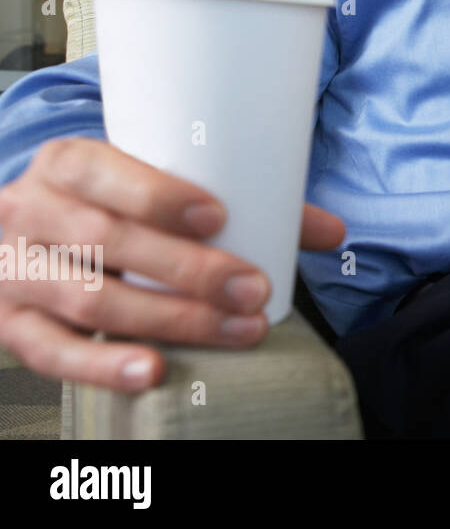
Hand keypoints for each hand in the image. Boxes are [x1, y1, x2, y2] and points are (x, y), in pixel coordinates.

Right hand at [0, 137, 345, 393]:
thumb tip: (332, 232)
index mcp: (66, 164)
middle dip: (188, 268)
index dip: (156, 194)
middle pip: (106, 241)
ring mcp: (15, 272)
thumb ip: (243, 203)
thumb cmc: (112, 209)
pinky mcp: (12, 325)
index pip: (100, 171)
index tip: (218, 216)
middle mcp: (30, 212)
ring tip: (237, 330)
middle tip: (254, 288)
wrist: (29, 239)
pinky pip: (52, 352)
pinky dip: (104, 366)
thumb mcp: (156, 190)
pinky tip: (155, 370)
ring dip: (170, 319)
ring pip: (89, 299)